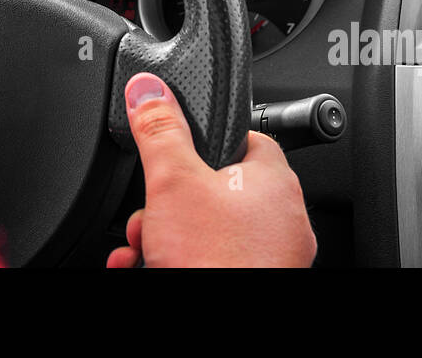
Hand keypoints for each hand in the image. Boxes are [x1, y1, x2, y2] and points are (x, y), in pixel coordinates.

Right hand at [107, 73, 316, 267]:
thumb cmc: (216, 263)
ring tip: (140, 247)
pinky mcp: (251, 282)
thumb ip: (160, 130)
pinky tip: (146, 266)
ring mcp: (269, 260)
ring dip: (163, 234)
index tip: (175, 150)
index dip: (203, 141)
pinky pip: (209, 261)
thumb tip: (147, 89)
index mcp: (275, 181)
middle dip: (167, 202)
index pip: (243, 138)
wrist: (224, 339)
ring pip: (206, 231)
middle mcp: (281, 221)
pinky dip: (175, 261)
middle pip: (214, 190)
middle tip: (148, 214)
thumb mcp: (173, 182)